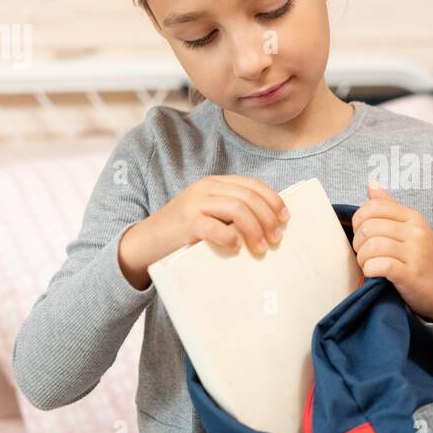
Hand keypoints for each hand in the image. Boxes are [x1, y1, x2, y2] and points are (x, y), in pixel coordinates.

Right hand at [120, 175, 288, 289]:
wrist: (146, 243)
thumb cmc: (184, 234)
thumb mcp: (210, 215)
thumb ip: (232, 213)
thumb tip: (270, 225)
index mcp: (215, 183)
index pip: (252, 185)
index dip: (273, 200)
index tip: (285, 218)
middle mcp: (206, 187)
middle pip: (249, 197)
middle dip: (268, 218)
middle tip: (276, 239)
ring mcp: (195, 203)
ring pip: (238, 208)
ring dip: (255, 230)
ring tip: (261, 248)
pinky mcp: (186, 222)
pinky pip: (216, 227)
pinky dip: (231, 238)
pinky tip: (236, 249)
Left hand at [350, 180, 432, 321]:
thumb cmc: (422, 258)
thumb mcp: (410, 228)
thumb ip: (389, 207)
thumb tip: (371, 184)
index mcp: (413, 217)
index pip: (374, 207)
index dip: (358, 220)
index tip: (361, 234)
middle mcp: (416, 232)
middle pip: (369, 227)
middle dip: (358, 242)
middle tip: (363, 253)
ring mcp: (415, 253)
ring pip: (372, 246)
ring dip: (362, 258)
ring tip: (368, 264)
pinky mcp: (411, 275)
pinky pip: (380, 266)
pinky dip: (370, 270)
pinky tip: (373, 273)